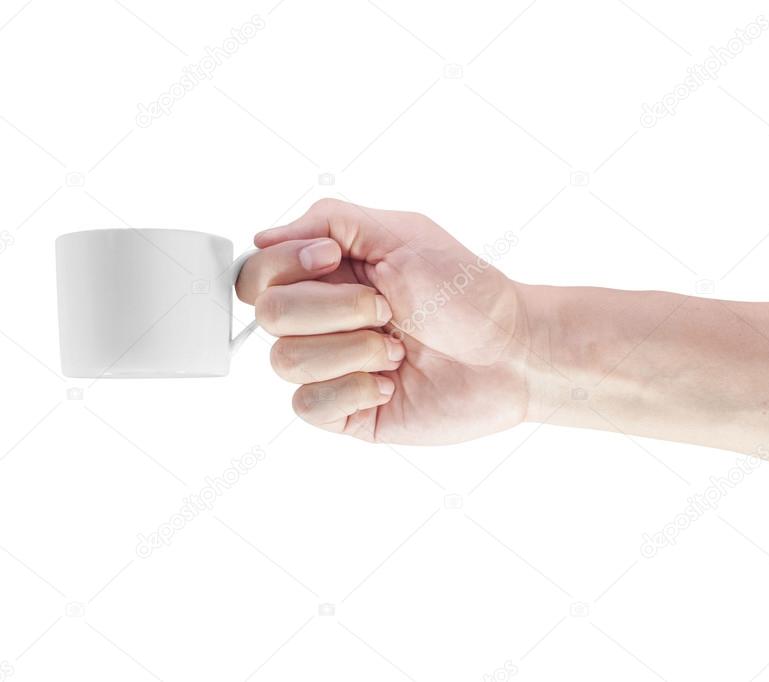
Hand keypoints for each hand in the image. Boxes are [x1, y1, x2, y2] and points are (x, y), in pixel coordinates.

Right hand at [236, 199, 531, 443]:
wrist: (511, 352)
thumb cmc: (465, 292)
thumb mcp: (400, 233)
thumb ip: (328, 220)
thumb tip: (261, 238)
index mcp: (326, 276)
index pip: (258, 273)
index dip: (285, 265)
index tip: (335, 259)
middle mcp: (321, 321)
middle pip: (269, 315)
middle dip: (335, 309)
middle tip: (388, 310)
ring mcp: (331, 367)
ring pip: (286, 361)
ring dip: (353, 350)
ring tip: (397, 349)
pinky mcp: (345, 410)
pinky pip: (307, 405)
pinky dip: (351, 389)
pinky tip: (389, 383)